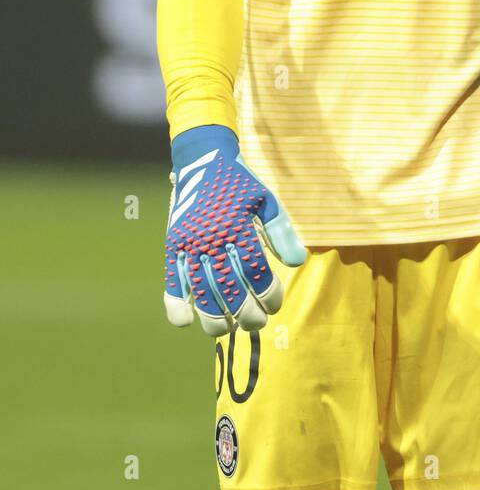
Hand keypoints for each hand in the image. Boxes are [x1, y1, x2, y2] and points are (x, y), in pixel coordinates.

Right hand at [164, 124, 307, 335]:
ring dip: (214, 317)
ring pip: (202, 291)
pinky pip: (172, 280)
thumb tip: (298, 262)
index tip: (275, 304)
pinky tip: (185, 322)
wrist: (202, 160)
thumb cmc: (240, 184)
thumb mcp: (266, 200)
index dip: (268, 294)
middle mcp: (212, 238)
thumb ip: (281, 231)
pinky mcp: (173, 246)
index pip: (255, 272)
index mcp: (238, 227)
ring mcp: (189, 244)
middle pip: (230, 288)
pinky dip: (175, 304)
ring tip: (226, 329)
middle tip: (257, 323)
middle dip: (246, 313)